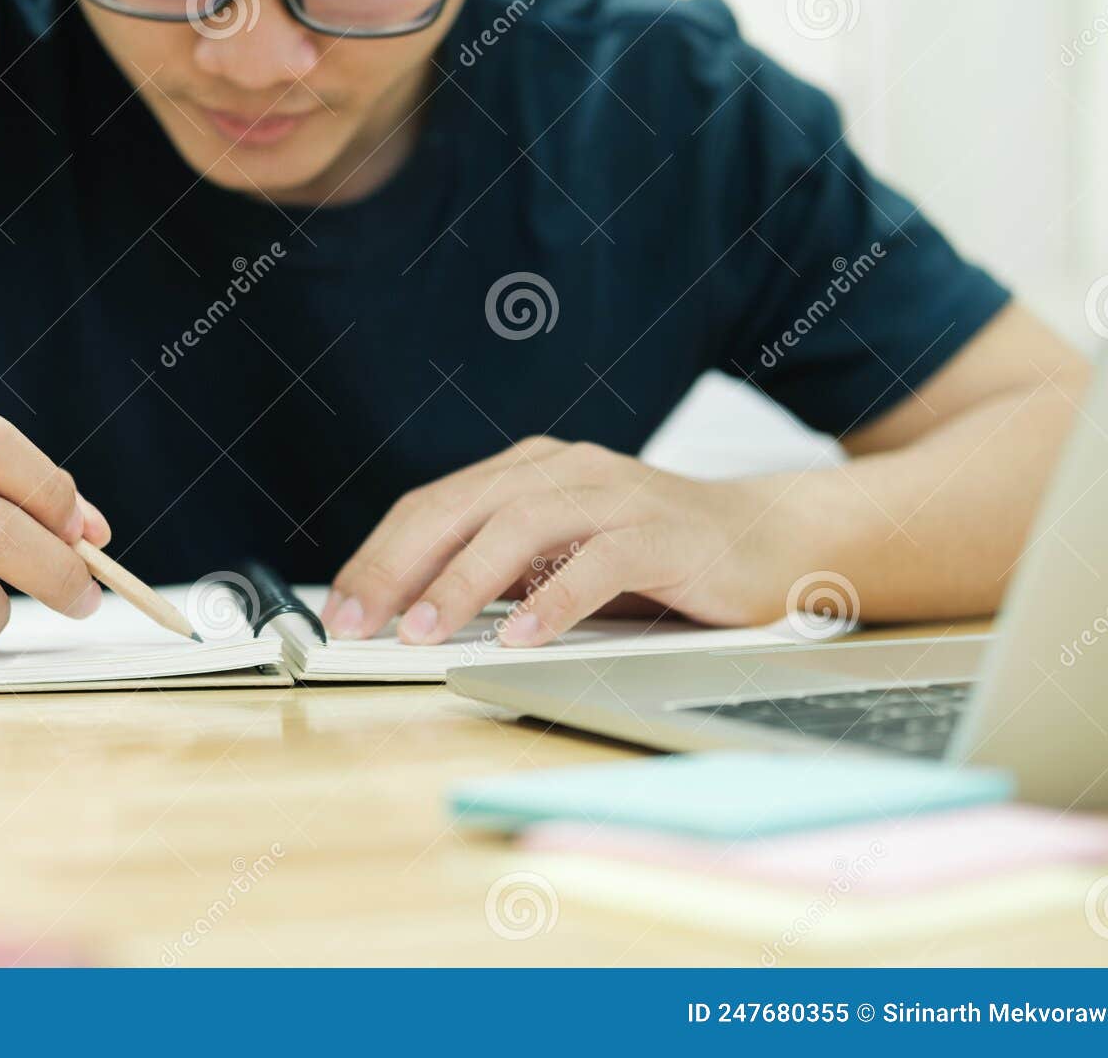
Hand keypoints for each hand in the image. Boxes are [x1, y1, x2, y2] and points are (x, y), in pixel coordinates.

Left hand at [325, 437, 799, 647]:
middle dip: (398, 567)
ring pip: (520, 527)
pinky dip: (554, 600)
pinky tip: (521, 637)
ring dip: (463, 583)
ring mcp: (615, 494)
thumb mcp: (560, 560)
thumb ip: (499, 575)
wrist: (768, 539)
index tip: (338, 609)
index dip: (379, 555)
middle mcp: (564, 470)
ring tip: (422, 632)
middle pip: (461, 509)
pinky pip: (599, 562)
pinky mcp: (664, 532)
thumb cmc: (654, 558)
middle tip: (359, 623)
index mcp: (528, 472)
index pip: (433, 505)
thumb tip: (411, 616)